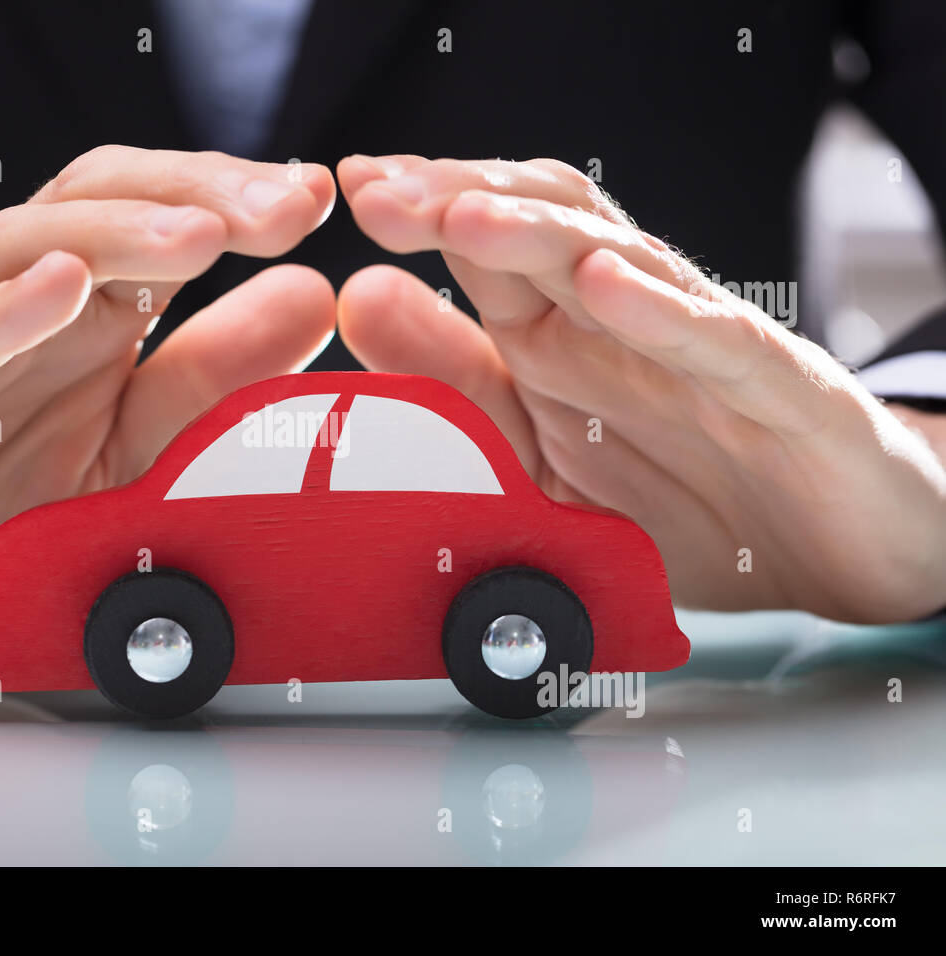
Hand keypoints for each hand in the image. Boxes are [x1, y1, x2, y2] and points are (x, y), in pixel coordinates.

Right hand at [0, 147, 335, 631]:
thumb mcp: (124, 449)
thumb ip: (211, 382)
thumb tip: (312, 299)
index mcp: (76, 308)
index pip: (159, 216)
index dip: (238, 196)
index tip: (318, 197)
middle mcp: (7, 299)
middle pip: (99, 202)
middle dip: (197, 191)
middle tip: (284, 201)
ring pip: (17, 248)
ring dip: (114, 234)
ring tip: (202, 234)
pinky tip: (60, 288)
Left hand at [335, 154, 945, 621]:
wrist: (839, 551)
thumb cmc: (691, 496)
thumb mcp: (541, 454)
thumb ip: (455, 382)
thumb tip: (360, 301)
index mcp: (564, 333)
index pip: (486, 242)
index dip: (422, 206)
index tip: (355, 189)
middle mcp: (627, 321)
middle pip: (541, 229)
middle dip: (457, 200)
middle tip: (381, 192)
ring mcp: (702, 346)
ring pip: (621, 262)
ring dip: (537, 235)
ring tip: (462, 216)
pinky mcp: (781, 388)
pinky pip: (719, 340)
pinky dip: (660, 311)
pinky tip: (604, 283)